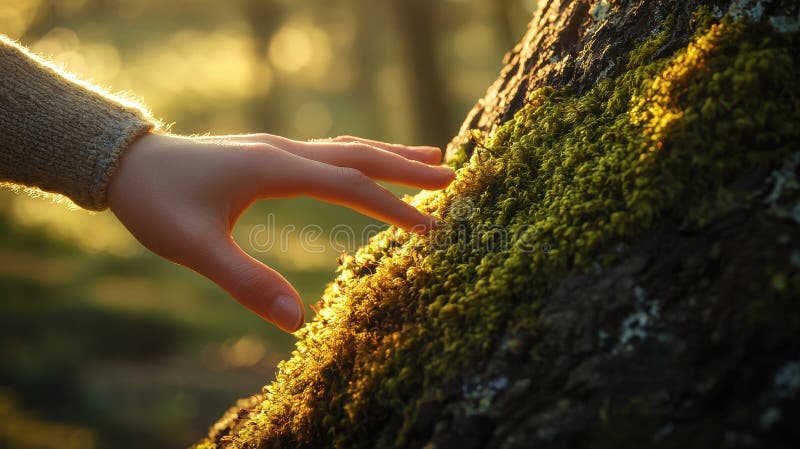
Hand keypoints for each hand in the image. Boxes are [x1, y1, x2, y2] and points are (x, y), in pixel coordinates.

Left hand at [107, 132, 453, 332]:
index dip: (393, 208)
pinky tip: (367, 164)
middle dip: (407, 168)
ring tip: (429, 158)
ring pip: (347, 148)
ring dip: (389, 154)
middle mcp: (284, 151)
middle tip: (454, 176)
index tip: (430, 227)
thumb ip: (246, 282)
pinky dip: (360, 156)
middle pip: (359, 155)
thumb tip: (297, 322)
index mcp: (274, 169)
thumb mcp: (194, 247)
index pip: (349, 186)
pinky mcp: (269, 154)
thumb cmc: (157, 203)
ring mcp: (277, 148)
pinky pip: (329, 151)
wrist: (125, 162)